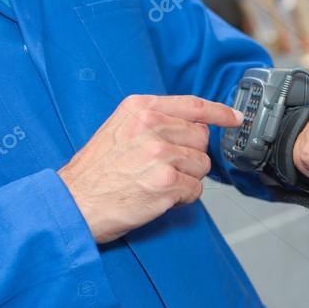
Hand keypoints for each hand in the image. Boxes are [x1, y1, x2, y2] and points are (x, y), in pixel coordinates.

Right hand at [58, 94, 239, 243]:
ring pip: (201, 165)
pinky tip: (157, 196)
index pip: (193, 105)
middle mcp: (152, 126)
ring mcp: (161, 154)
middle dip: (190, 155)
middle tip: (162, 167)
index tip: (235, 118)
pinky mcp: (167, 183)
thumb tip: (192, 124)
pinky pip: (195, 189)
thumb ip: (153, 120)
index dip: (220, 112)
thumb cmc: (95, 172)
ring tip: (155, 182)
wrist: (73, 202)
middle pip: (201, 138)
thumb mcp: (118, 128)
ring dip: (186, 178)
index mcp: (141, 108)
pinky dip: (181, 197)